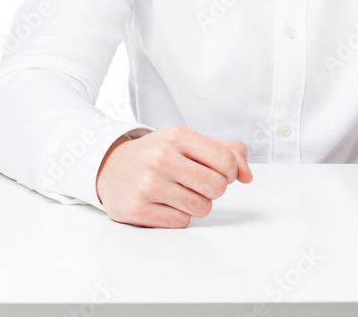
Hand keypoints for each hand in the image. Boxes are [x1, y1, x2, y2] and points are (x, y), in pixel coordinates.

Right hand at [95, 124, 251, 227]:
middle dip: (215, 190)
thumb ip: (225, 151)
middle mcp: (161, 158)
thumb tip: (247, 175)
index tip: (222, 173)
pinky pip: (181, 222)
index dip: (231, 172)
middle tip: (201, 184)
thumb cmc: (156, 154)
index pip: (225, 161)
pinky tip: (166, 203)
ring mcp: (148, 185)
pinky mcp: (138, 210)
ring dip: (198, 204)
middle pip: (216, 187)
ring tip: (182, 193)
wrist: (109, 166)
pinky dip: (179, 216)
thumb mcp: (188, 141)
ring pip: (200, 207)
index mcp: (177, 136)